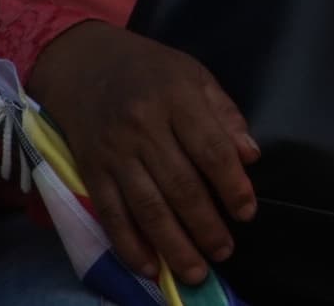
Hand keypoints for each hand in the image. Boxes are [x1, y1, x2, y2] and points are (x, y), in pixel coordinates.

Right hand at [28, 24, 258, 282]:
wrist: (83, 63)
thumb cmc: (150, 69)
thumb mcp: (195, 76)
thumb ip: (224, 115)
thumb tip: (250, 156)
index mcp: (177, 99)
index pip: (211, 149)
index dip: (232, 185)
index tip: (247, 213)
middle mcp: (144, 128)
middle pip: (180, 185)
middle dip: (204, 225)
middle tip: (224, 251)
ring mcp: (114, 152)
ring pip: (146, 207)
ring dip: (172, 245)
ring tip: (195, 270)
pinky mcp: (90, 171)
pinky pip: (111, 214)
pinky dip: (129, 245)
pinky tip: (149, 267)